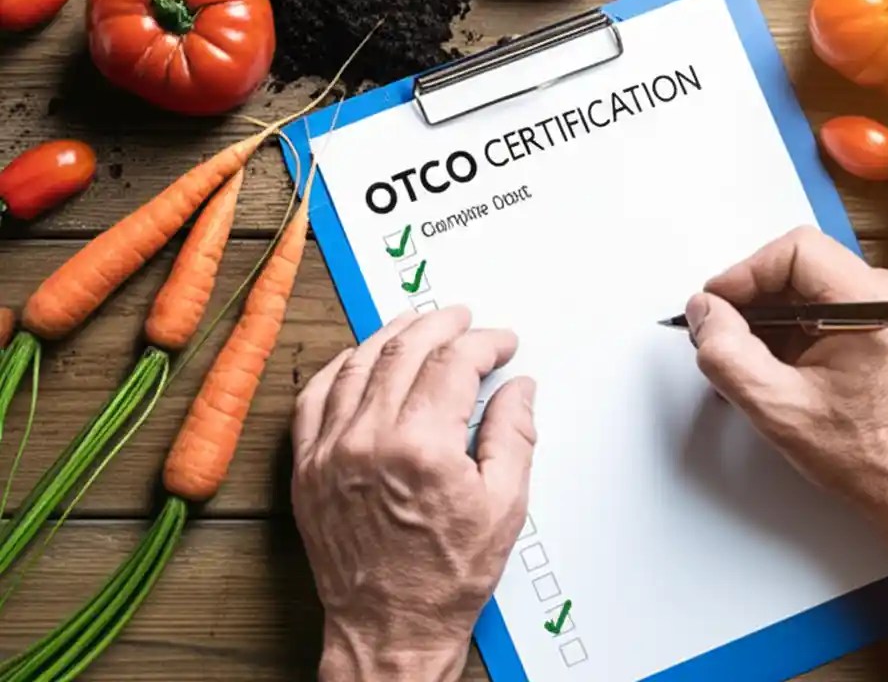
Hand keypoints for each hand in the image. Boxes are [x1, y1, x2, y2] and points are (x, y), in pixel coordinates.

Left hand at [291, 307, 536, 681]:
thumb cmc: (445, 578)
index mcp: (422, 448)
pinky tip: (357, 358)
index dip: (483, 342)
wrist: (391, 628)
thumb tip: (518, 390)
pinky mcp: (307, 469)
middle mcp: (369, 441)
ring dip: (391, 334)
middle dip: (441, 325)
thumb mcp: (504, 507)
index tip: (500, 343)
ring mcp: (331, 452)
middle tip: (463, 319)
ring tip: (416, 323)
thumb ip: (513, 436)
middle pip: (405, 350)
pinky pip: (313, 397)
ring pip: (358, 363)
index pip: (454, 363)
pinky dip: (338, 367)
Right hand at [686, 226, 887, 534]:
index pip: (797, 250)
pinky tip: (787, 367)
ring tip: (759, 362)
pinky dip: (801, 328)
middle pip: (806, 265)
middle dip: (757, 298)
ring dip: (777, 316)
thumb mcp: (780, 409)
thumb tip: (706, 312)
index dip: (746, 273)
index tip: (719, 305)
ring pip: (817, 285)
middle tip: (728, 337)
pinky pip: (836, 304)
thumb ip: (728, 354)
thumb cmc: (872, 459)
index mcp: (880, 307)